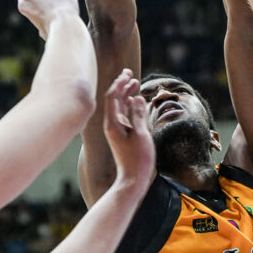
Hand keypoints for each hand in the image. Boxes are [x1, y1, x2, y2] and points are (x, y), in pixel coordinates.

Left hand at [103, 69, 153, 190]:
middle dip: (121, 85)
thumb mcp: (141, 135)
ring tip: (134, 82)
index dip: (120, 83)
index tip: (129, 73)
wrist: (132, 180)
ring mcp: (115, 130)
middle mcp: (111, 125)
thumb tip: (137, 98)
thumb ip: (138, 115)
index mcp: (112, 123)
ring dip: (125, 93)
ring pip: (118, 106)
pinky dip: (128, 104)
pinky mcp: (120, 135)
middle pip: (113, 99)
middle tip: (129, 72)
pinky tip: (133, 99)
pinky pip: (122, 115)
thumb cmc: (138, 159)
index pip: (113, 97)